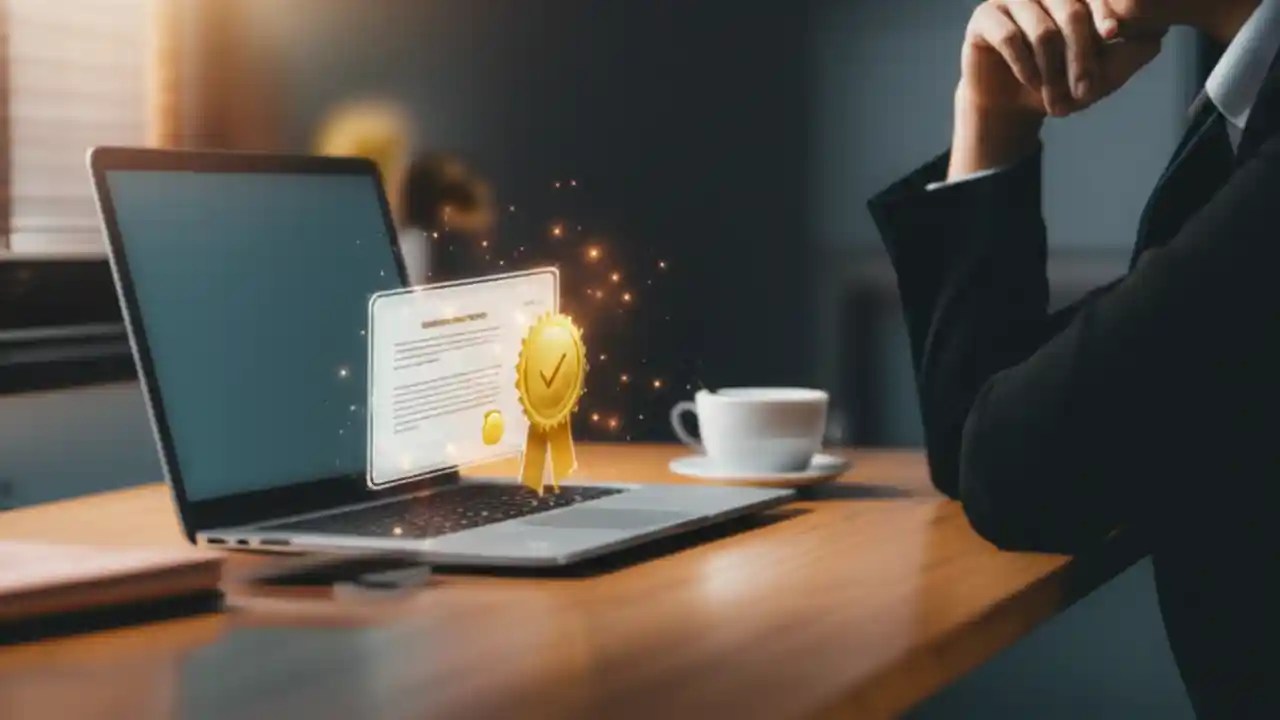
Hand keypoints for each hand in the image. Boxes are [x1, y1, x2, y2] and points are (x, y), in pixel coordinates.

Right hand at [948, 0, 1165, 178]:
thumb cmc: (1060, 83)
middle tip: (1086, 94)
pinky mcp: (984, 17)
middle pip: (1072, 13)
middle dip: (1082, 58)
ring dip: (1052, 72)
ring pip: (1042, 30)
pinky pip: (1009, 37)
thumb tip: (1159, 31)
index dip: (1105, 11)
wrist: (1011, 106)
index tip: (1114, 36)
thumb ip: (1133, 52)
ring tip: (1056, 101)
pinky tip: (1031, 83)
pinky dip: (1024, 66)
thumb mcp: (1104, 74)